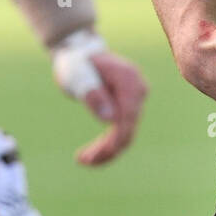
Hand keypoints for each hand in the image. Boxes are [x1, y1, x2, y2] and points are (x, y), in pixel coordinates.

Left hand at [74, 49, 148, 165]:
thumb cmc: (77, 64)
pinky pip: (123, 130)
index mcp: (128, 79)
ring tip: (82, 160)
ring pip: (127, 133)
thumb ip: (93, 95)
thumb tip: (110, 120)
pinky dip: (108, 144)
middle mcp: (138, 89)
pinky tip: (91, 155)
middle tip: (82, 161)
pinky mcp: (130, 107)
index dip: (115, 139)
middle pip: (129, 128)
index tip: (95, 156)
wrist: (82, 55)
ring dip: (106, 150)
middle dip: (107, 149)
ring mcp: (137, 98)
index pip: (128, 115)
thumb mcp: (77, 77)